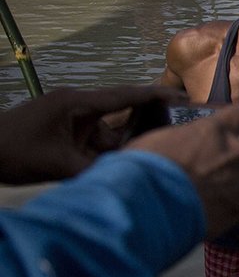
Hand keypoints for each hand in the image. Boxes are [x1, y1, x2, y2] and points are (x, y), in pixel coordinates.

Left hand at [0, 85, 184, 184]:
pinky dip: (107, 157)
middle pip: (122, 115)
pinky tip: (121, 169)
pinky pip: (95, 145)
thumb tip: (130, 180)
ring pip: (110, 135)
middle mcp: (78, 109)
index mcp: (77, 104)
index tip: (183, 97)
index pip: (126, 96)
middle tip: (176, 133)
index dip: (157, 96)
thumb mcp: (58, 164)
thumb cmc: (13, 151)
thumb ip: (97, 171)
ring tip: (152, 159)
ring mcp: (71, 122)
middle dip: (147, 125)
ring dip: (125, 148)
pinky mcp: (65, 136)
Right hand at [124, 96, 238, 238]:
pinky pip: (237, 215)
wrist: (141, 206)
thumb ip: (180, 142)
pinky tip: (206, 216)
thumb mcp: (159, 142)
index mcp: (214, 132)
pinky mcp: (233, 217)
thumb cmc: (140, 168)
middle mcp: (235, 157)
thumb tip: (176, 147)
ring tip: (234, 198)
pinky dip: (225, 216)